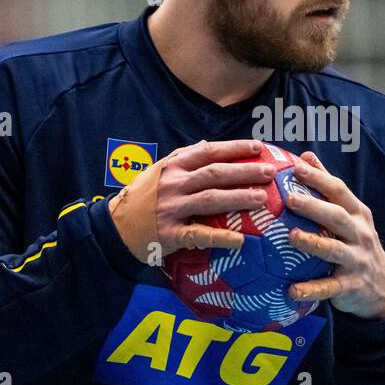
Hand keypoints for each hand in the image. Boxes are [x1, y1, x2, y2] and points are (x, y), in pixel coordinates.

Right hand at [109, 139, 273, 263]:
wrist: (114, 227)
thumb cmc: (142, 198)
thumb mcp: (158, 171)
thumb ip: (182, 159)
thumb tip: (208, 145)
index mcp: (173, 166)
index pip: (209, 151)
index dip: (235, 148)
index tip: (259, 147)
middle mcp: (173, 184)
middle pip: (215, 173)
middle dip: (245, 171)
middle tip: (270, 172)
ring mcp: (171, 208)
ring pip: (211, 199)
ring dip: (239, 197)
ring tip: (262, 198)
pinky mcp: (170, 234)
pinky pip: (200, 235)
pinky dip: (221, 237)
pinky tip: (240, 240)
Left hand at [284, 151, 384, 319]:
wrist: (383, 289)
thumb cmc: (356, 244)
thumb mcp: (349, 215)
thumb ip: (328, 188)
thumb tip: (305, 157)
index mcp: (357, 214)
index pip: (339, 191)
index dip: (319, 178)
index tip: (296, 167)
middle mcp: (360, 234)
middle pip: (337, 217)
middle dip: (314, 207)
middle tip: (290, 198)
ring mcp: (357, 260)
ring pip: (334, 250)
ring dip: (312, 243)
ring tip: (291, 237)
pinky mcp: (351, 286)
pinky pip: (329, 287)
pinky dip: (311, 289)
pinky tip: (291, 291)